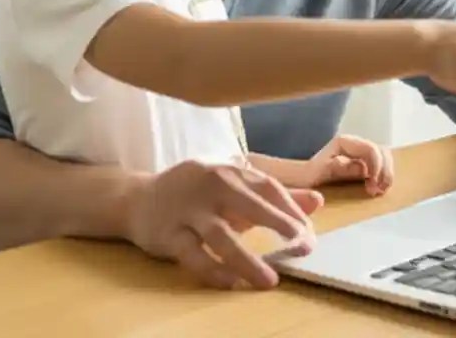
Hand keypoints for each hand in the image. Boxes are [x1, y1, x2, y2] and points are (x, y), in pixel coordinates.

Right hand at [123, 160, 323, 289]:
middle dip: (279, 225)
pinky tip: (232, 283)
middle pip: (249, 204)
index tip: (308, 232)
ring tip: (269, 281)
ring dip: (247, 259)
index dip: (291, 209)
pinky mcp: (167, 234)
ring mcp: (186, 210)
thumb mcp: (234, 188)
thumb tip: (318, 201)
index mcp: (229, 171)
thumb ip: (274, 197)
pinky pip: (193, 255)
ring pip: (221, 235)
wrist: (137, 198)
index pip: (268, 187)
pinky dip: (213, 270)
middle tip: (303, 246)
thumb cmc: (195, 194)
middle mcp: (209, 185)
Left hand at [304, 134, 394, 195]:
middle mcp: (355, 143)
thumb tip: (362, 168)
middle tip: (378, 190)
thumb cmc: (309, 176)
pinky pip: (381, 165)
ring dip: (386, 175)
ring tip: (380, 191)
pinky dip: (384, 177)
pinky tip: (379, 190)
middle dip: (384, 171)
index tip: (373, 185)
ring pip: (385, 157)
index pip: (370, 149)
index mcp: (345, 142)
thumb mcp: (319, 173)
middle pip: (381, 151)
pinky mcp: (364, 162)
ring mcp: (361, 152)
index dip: (376, 166)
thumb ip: (338, 168)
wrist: (302, 178)